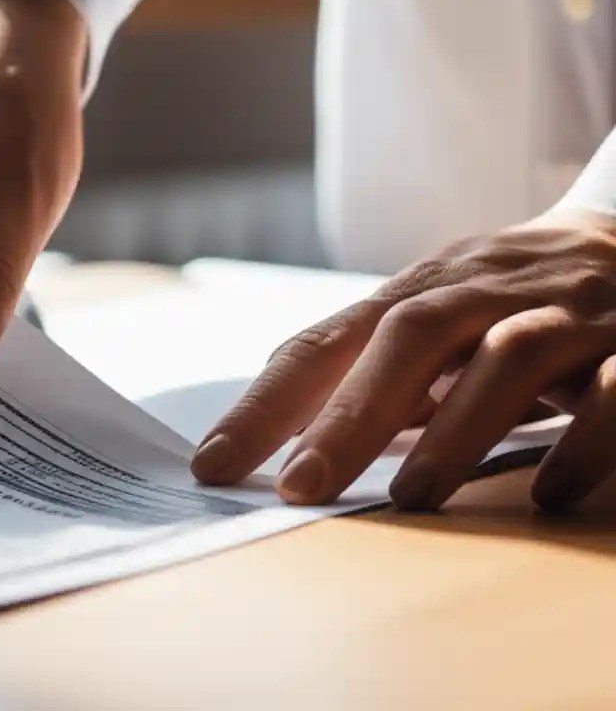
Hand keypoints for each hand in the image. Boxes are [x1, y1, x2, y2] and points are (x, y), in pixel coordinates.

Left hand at [190, 208, 615, 511]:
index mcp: (423, 289)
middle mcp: (488, 289)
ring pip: (509, 356)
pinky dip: (582, 443)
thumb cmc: (515, 297)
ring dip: (456, 429)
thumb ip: (373, 370)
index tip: (211, 464)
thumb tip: (284, 441)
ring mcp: (568, 311)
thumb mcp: (439, 318)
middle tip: (301, 490)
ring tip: (413, 499)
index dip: (266, 401)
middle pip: (407, 337)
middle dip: (348, 414)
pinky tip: (546, 495)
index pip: (328, 341)